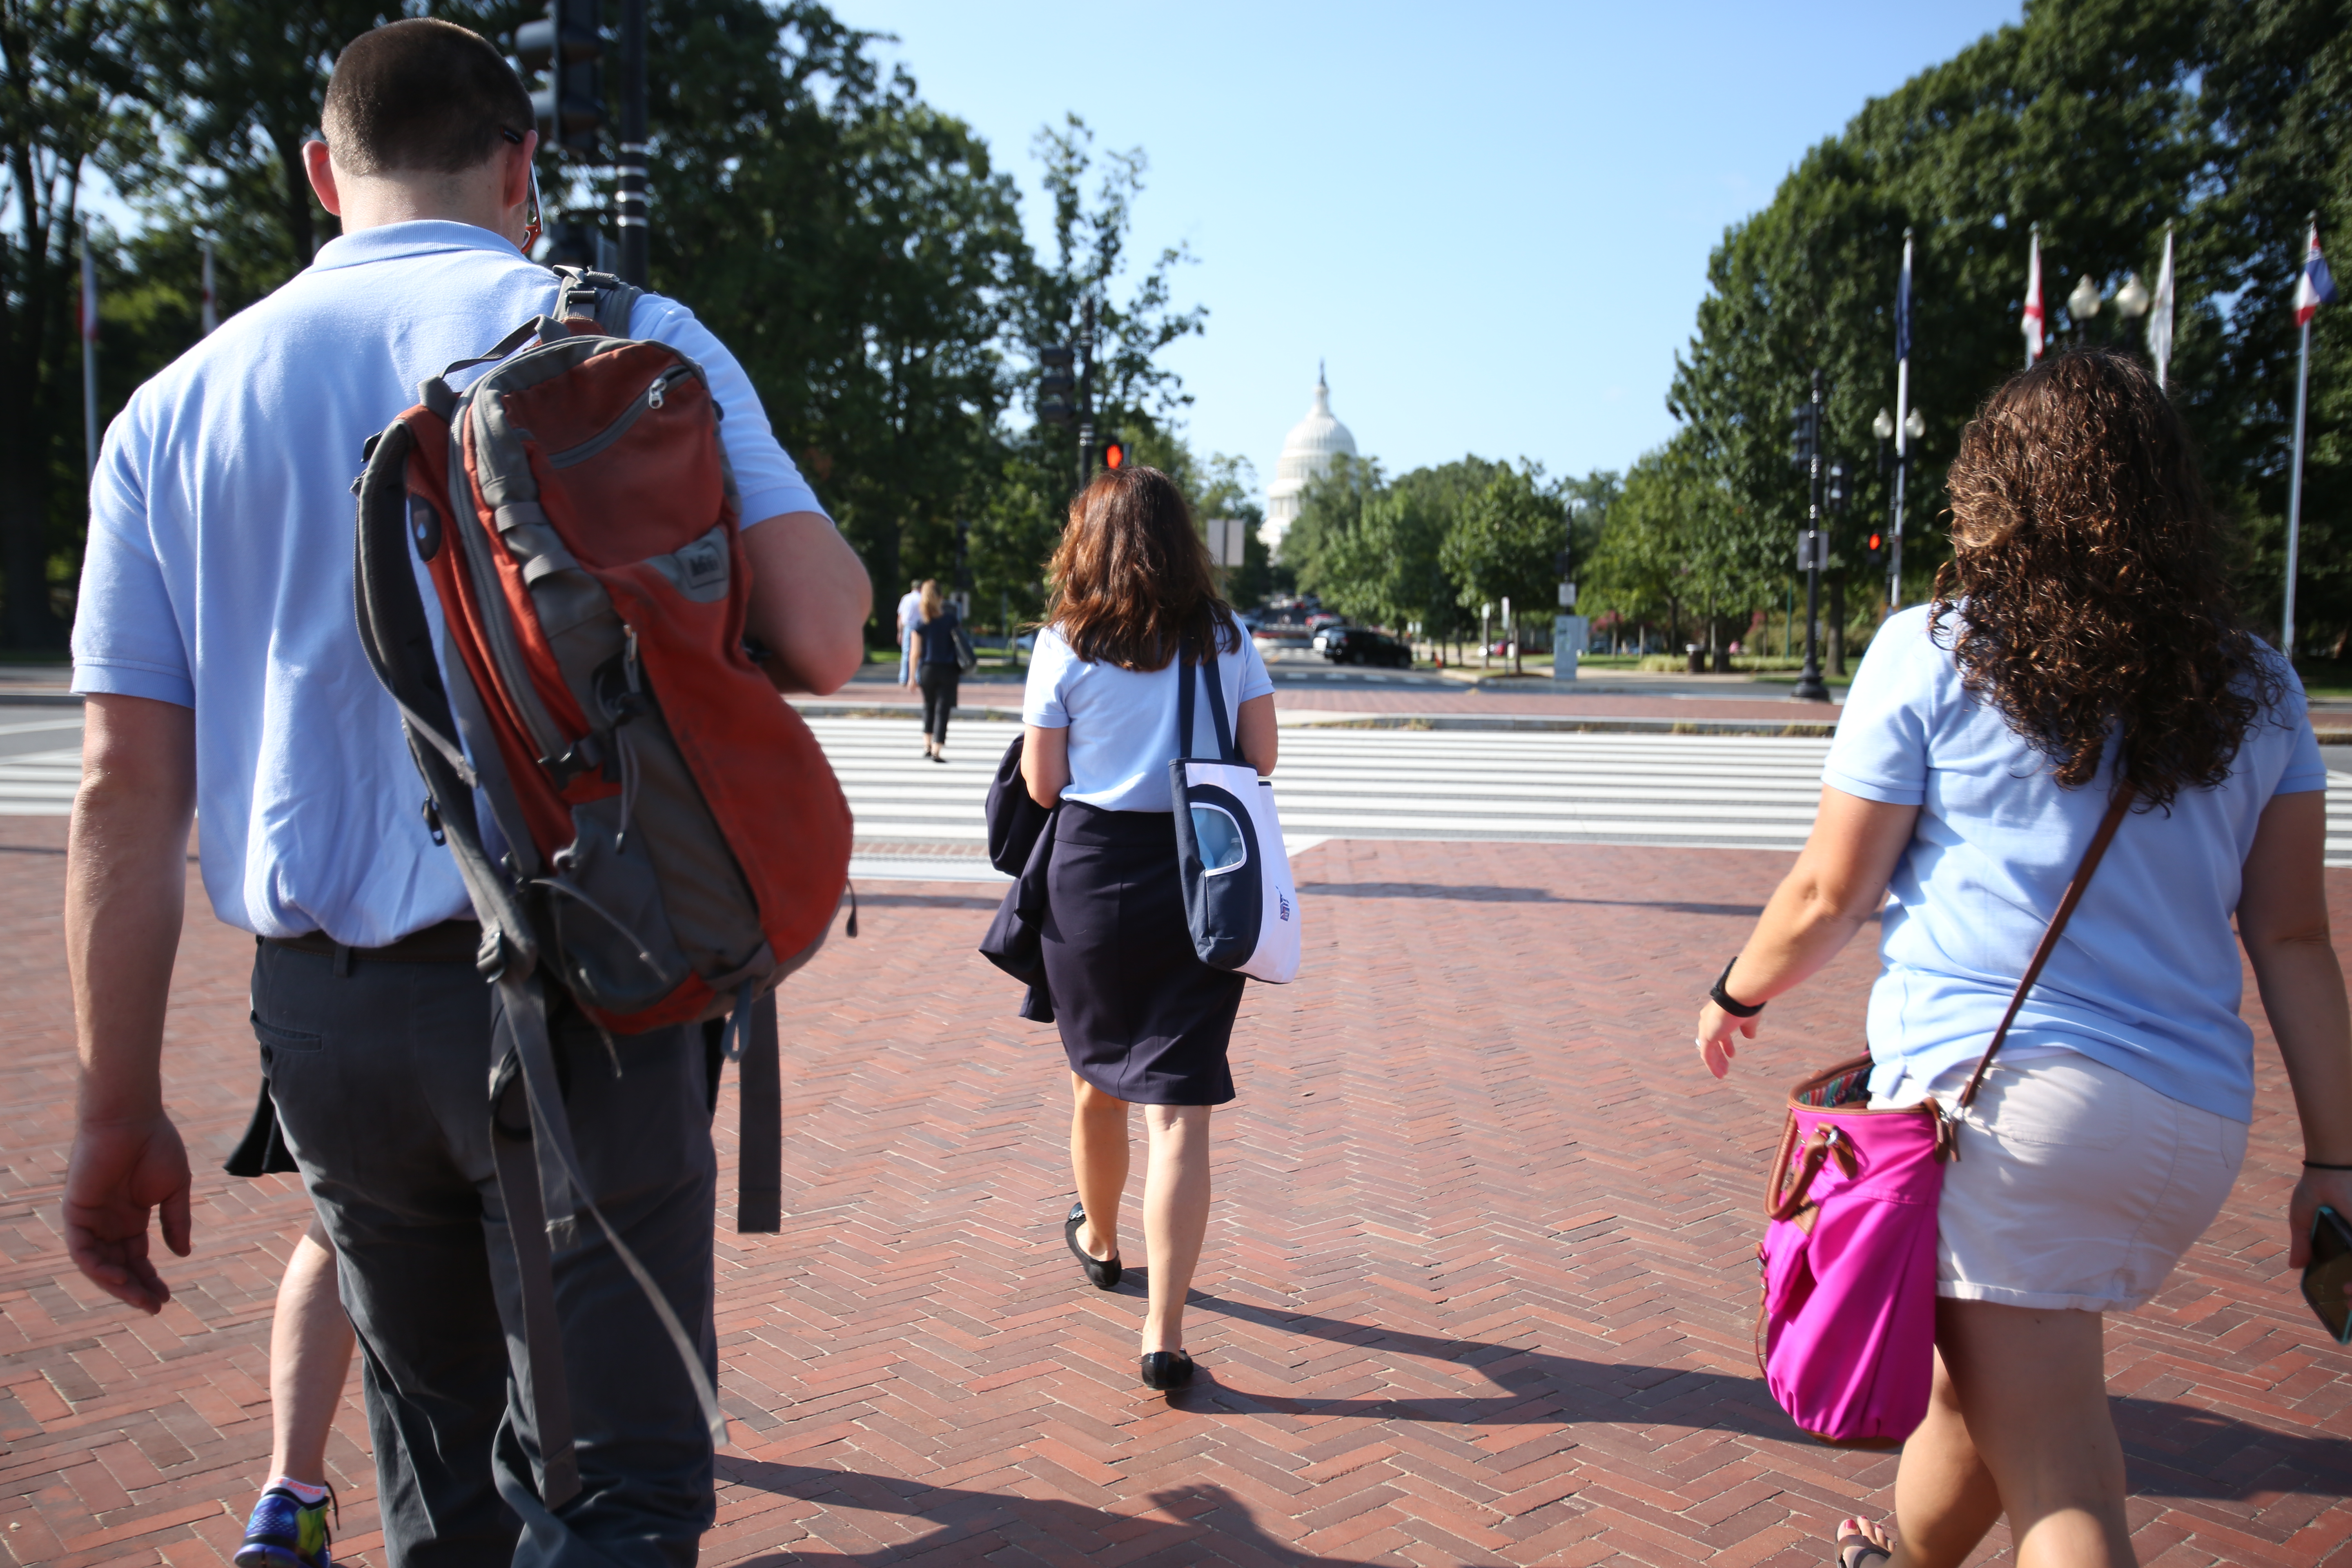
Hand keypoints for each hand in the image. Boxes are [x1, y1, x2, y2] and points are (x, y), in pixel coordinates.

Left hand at [63, 1111, 191, 1313]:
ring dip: (117, 1285)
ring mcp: (90, 1219)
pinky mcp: (75, 1212)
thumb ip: (176, 1221)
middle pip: (118, 1266)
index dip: (150, 1279)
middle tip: (155, 1306)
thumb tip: (181, 1254)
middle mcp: (107, 1223)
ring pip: (98, 1264)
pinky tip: (120, 1277)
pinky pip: (82, 1249)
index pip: (136, 1258)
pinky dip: (97, 1266)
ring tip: (141, 1299)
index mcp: (130, 1218)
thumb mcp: (174, 1189)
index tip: (167, 1298)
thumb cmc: (156, 1144)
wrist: (131, 1118)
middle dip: (136, 1289)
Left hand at [1694, 998, 1760, 1079]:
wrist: (1739, 996)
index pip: (1719, 1033)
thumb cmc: (1745, 1004)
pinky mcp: (1706, 1037)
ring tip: (1723, 1073)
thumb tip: (1750, 1036)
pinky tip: (1719, 1074)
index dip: (1725, 1044)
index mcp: (1717, 1015)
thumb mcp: (1748, 1019)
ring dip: (1716, 1063)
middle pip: (1712, 1043)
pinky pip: (1707, 1056)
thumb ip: (1748, 1028)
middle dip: (1719, 1055)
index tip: (1731, 1054)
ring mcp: (1706, 1029)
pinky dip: (1712, 1066)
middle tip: (1726, 1064)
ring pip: (1709, 1051)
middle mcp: (1708, 1021)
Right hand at [2287, 1167, 2351, 1291]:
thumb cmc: (2317, 1186)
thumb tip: (2295, 1266)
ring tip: (2345, 1298)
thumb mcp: (2302, 1219)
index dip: (2347, 1289)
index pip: (2348, 1269)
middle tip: (2345, 1308)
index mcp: (2347, 1240)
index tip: (2341, 1303)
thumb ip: (2301, 1243)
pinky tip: (2347, 1289)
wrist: (2329, 1167)